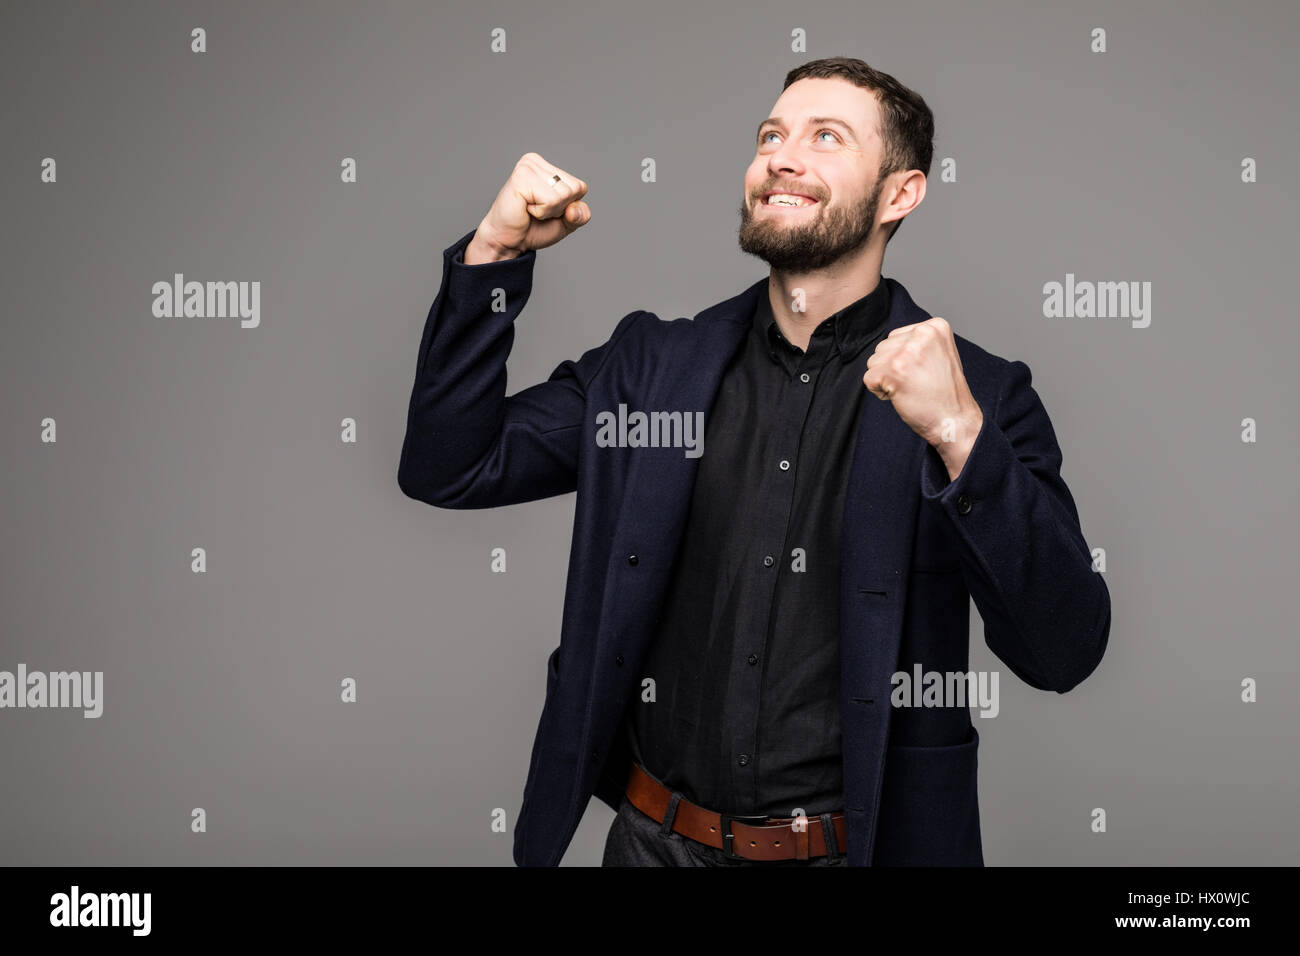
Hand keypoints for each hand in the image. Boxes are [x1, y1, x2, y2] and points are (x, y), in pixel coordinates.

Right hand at [471, 152, 590, 257]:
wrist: (508, 241)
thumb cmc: (533, 228)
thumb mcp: (565, 223)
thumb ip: (580, 215)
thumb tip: (574, 209)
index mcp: (548, 168)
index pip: (580, 187)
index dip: (568, 207)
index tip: (546, 209)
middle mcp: (537, 162)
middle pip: (573, 190)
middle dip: (559, 209)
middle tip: (536, 211)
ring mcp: (528, 167)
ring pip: (563, 195)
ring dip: (549, 210)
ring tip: (530, 209)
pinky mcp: (522, 177)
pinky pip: (551, 200)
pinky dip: (541, 212)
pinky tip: (526, 208)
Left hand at [863, 317, 983, 474]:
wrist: (955, 420)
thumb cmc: (945, 393)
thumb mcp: (939, 354)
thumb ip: (917, 342)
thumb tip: (889, 342)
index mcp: (935, 326)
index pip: (896, 337)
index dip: (903, 359)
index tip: (923, 372)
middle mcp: (921, 333)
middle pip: (882, 348)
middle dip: (892, 368)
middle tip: (917, 383)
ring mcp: (907, 352)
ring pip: (873, 362)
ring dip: (886, 379)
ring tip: (910, 388)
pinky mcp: (894, 370)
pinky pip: (869, 378)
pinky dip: (880, 392)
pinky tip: (902, 396)